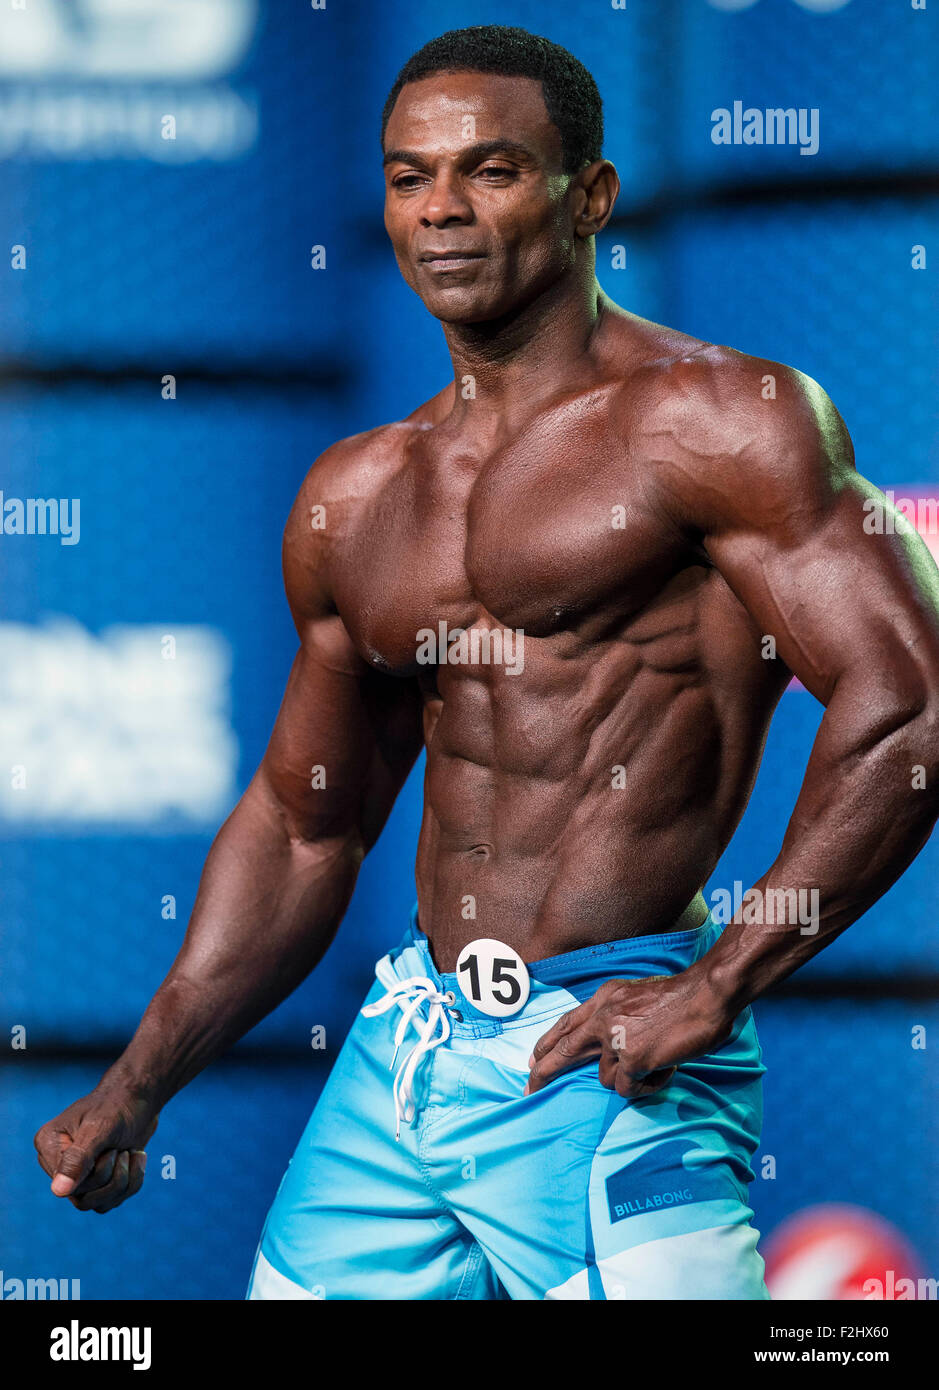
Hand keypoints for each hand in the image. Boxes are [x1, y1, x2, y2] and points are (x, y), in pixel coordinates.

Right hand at [34, 1084, 158, 1212]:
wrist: (140, 1098)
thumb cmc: (118, 1106)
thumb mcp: (99, 1129)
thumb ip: (78, 1159)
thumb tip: (58, 1191)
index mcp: (48, 1145)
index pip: (66, 1185)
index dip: (97, 1173)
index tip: (111, 1148)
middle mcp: (58, 1163)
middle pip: (82, 1199)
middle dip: (113, 1176)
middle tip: (121, 1149)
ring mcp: (77, 1174)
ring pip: (99, 1204)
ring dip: (125, 1180)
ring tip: (130, 1152)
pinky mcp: (96, 1182)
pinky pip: (112, 1201)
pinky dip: (132, 1182)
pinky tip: (136, 1158)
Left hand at [525, 969, 734, 1098]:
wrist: (705, 994)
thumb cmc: (681, 996)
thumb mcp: (637, 994)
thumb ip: (619, 1013)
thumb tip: (612, 1043)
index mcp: (605, 998)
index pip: (567, 1022)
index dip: (547, 1041)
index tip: (533, 1057)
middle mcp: (604, 1017)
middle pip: (563, 1050)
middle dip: (544, 1072)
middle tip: (529, 1088)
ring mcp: (616, 1039)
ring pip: (605, 1079)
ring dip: (630, 1079)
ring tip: (657, 1065)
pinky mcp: (633, 1058)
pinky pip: (628, 1088)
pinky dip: (647, 1086)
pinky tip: (665, 1070)